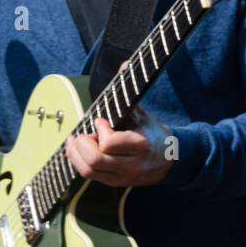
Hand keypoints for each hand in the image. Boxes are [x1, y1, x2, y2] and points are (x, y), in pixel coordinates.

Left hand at [65, 61, 174, 187]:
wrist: (170, 159)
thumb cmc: (151, 132)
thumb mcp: (143, 113)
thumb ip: (130, 91)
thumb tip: (125, 64)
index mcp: (143, 146)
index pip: (109, 143)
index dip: (100, 129)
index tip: (100, 120)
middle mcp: (133, 165)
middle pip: (94, 160)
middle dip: (82, 144)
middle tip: (83, 133)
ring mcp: (123, 177)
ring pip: (88, 170)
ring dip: (75, 154)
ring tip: (76, 140)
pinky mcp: (114, 182)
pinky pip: (89, 175)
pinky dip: (78, 161)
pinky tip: (79, 149)